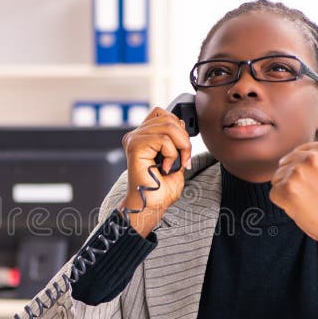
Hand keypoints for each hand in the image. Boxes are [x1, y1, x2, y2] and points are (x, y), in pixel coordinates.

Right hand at [119, 107, 192, 236]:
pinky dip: (172, 154)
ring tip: (176, 163)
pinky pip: (164, 139)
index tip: (182, 150)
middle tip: (184, 159)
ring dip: (180, 146)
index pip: (162, 113)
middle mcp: (135, 135)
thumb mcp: (175, 157)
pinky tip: (166, 167)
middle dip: (183, 138)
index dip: (178, 127)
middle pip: (168, 118)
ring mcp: (134, 139)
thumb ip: (175, 138)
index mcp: (142, 135)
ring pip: (168, 126)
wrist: (152, 205)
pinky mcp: (135, 146)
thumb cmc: (161, 187)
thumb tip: (180, 123)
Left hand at [269, 142, 317, 268]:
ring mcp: (298, 172)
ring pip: (277, 178)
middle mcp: (311, 157)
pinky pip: (274, 193)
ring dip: (288, 191)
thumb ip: (316, 158)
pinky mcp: (287, 188)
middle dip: (293, 179)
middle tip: (312, 193)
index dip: (303, 171)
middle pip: (284, 164)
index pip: (297, 154)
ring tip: (307, 200)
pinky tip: (300, 207)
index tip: (317, 182)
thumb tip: (289, 157)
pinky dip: (282, 203)